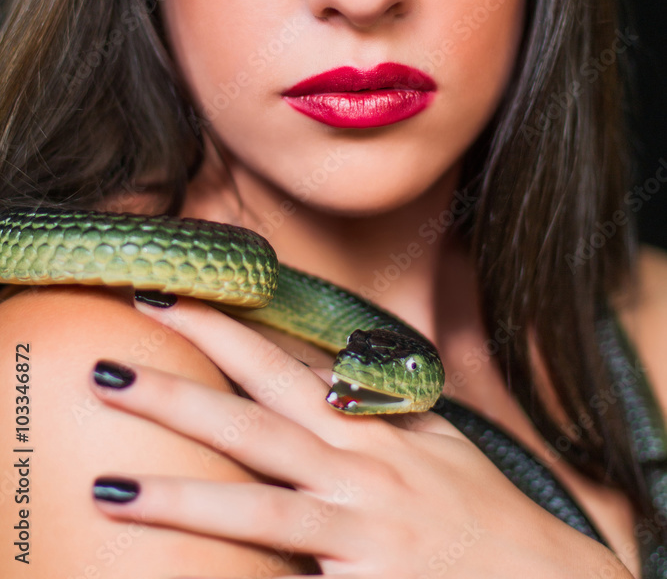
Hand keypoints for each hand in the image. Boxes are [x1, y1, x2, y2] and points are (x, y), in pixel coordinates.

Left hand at [89, 296, 628, 577]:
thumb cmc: (480, 512)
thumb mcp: (431, 442)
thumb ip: (375, 407)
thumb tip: (324, 372)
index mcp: (369, 427)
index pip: (282, 364)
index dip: (223, 328)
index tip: (167, 296)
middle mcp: (359, 469)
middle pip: (254, 420)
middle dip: (178, 390)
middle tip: (106, 365)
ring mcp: (360, 530)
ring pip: (257, 505)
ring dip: (180, 494)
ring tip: (109, 487)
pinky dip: (235, 576)